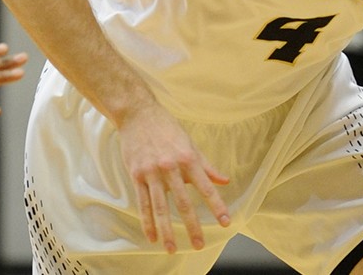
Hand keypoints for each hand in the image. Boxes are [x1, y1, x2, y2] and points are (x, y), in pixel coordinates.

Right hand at [116, 105, 230, 253]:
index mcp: (188, 159)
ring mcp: (152, 172)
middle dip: (192, 225)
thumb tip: (225, 180)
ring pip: (161, 207)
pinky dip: (148, 221)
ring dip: (167, 230)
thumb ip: (207, 165)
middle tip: (199, 244)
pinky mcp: (136, 175)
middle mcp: (170, 167)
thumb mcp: (190, 144)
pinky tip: (152, 237)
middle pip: (183, 202)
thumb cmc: (167, 129)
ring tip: (173, 248)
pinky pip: (143, 203)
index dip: (216, 205)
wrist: (138, 114)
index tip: (225, 221)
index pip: (206, 187)